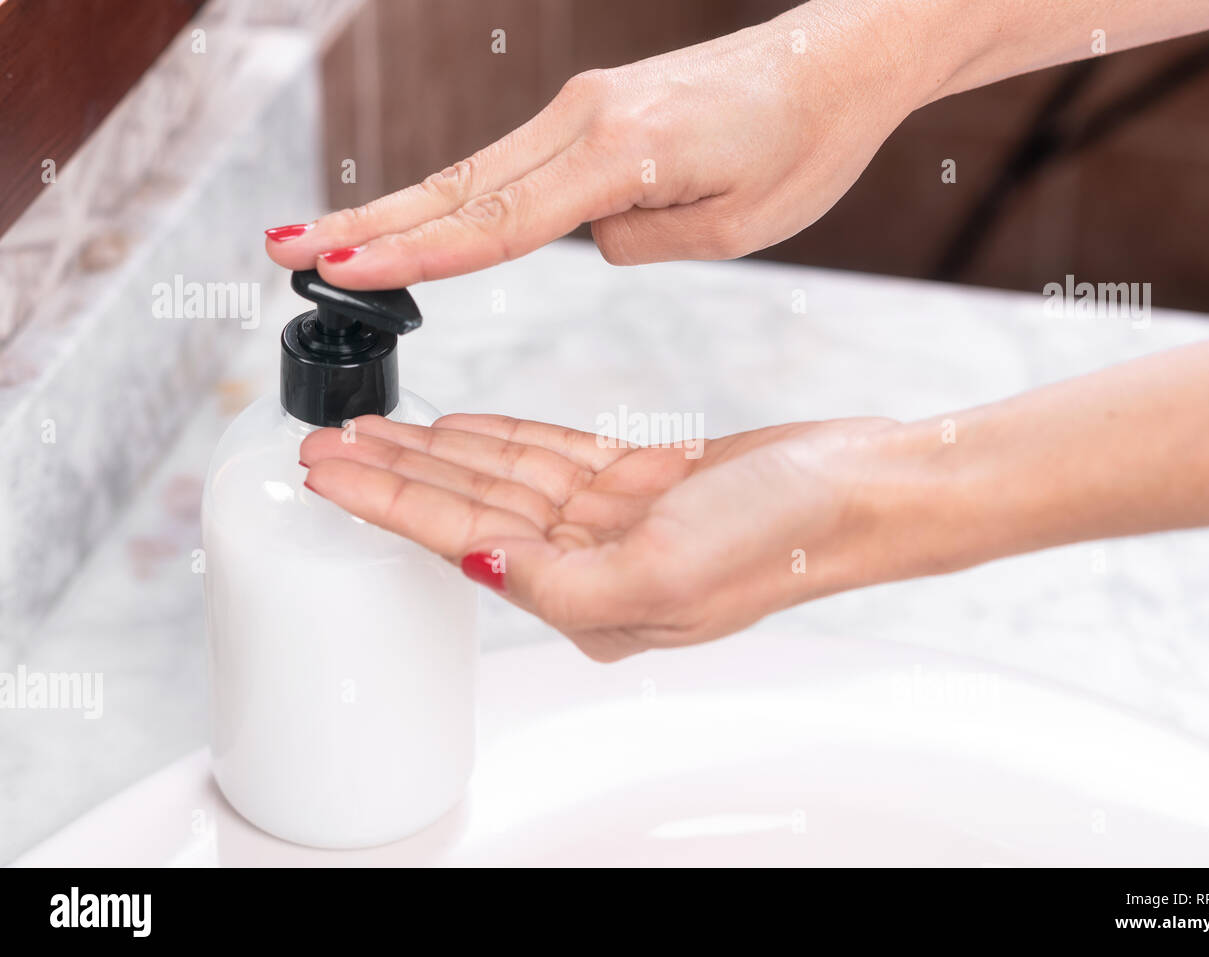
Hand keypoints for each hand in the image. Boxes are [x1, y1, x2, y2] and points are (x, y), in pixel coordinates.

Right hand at [265, 0, 925, 287]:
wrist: (839, 61)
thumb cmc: (803, 145)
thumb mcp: (733, 228)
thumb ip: (640, 240)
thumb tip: (585, 235)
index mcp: (622, 155)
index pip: (499, 222)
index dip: (416, 254)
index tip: (344, 273)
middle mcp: (586, 119)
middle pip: (461, 187)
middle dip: (371, 224)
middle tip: (289, 253)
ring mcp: (585, 106)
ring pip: (476, 171)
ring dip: (398, 207)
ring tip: (327, 240)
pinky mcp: (596, 108)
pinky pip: (514, 162)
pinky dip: (458, 193)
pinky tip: (420, 216)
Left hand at [299, 413, 900, 659]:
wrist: (861, 490)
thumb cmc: (781, 539)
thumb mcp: (662, 577)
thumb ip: (555, 582)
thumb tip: (469, 561)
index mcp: (590, 603)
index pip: (463, 544)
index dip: (389, 506)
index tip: (329, 475)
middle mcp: (594, 565)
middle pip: (471, 508)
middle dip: (396, 475)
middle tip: (326, 443)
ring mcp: (618, 522)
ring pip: (505, 479)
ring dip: (440, 451)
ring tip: (375, 428)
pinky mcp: (643, 481)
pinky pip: (554, 457)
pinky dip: (505, 440)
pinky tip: (461, 427)